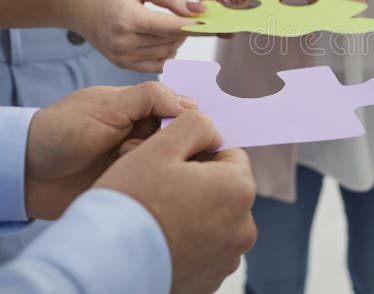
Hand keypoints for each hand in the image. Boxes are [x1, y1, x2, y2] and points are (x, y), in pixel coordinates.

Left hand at [24, 82, 192, 219]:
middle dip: (181, 143)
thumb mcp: (105, 107)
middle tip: (157, 145)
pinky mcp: (135, 188)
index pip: (183, 109)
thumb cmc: (60, 132)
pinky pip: (159, 187)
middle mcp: (145, 136)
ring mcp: (141, 163)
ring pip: (176, 163)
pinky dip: (158, 186)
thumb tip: (191, 104)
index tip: (206, 127)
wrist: (25, 174)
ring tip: (133, 162)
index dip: (197, 117)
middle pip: (185, 138)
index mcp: (141, 110)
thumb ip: (148, 97)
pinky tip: (144, 184)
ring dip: (165, 165)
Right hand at [64, 0, 198, 72]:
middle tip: (194, 15)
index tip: (217, 22)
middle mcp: (124, 43)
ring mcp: (122, 57)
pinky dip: (167, 51)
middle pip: (172, 41)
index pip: (173, 28)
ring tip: (171, 21)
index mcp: (128, 19)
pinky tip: (164, 37)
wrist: (73, 3)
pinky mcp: (122, 64)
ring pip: (168, 53)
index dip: (197, 26)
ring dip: (178, 39)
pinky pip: (158, 64)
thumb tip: (200, 11)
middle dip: (188, 29)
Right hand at [95, 112, 256, 293]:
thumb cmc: (130, 203)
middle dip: (197, 185)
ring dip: (192, 214)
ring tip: (154, 218)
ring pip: (214, 221)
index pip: (230, 155)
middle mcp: (243, 227)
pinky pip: (203, 251)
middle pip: (224, 189)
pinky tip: (156, 242)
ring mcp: (228, 259)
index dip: (199, 153)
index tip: (170, 164)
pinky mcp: (210, 282)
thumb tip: (212, 129)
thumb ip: (194, 125)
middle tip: (156, 191)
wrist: (100, 267)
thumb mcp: (158, 148)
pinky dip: (186, 244)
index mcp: (239, 190)